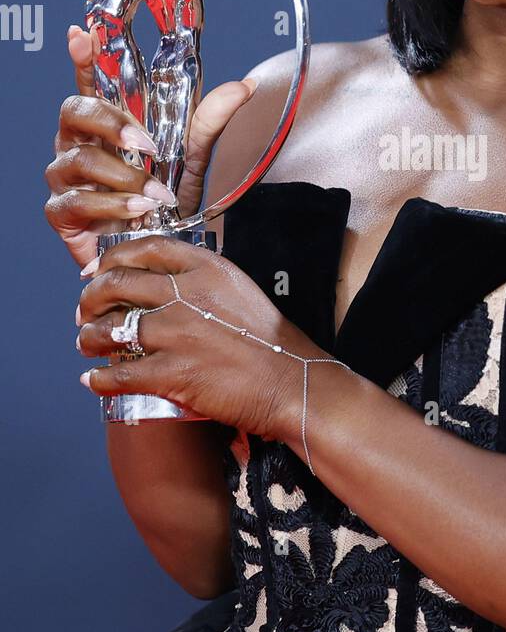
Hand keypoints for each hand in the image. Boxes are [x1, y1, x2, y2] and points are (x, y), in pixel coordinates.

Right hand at [45, 24, 256, 267]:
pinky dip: (112, 206)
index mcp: (105, 123)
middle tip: (148, 145)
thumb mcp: (194, 157)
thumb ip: (211, 121)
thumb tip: (246, 87)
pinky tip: (138, 211)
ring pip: (78, 160)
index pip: (90, 81)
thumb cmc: (165, 199)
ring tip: (155, 195)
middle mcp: (78, 143)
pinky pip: (76, 202)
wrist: (158, 250)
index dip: (83, 57)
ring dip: (122, 176)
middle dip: (111, 124)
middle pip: (75, 112)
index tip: (83, 33)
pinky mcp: (61, 213)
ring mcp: (65, 177)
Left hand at [76, 234, 322, 438]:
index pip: (146, 248)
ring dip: (90, 337)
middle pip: (118, 283)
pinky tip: (93, 380)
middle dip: (91, 297)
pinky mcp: (174, 372)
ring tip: (87, 344)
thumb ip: (201, 281)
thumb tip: (160, 284)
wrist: (292, 382)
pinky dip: (100, 378)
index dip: (114, 259)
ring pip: (111, 327)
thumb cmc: (269, 341)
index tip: (100, 272)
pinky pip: (120, 373)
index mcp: (207, 269)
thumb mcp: (238, 291)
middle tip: (86, 311)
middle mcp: (188, 295)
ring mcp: (179, 333)